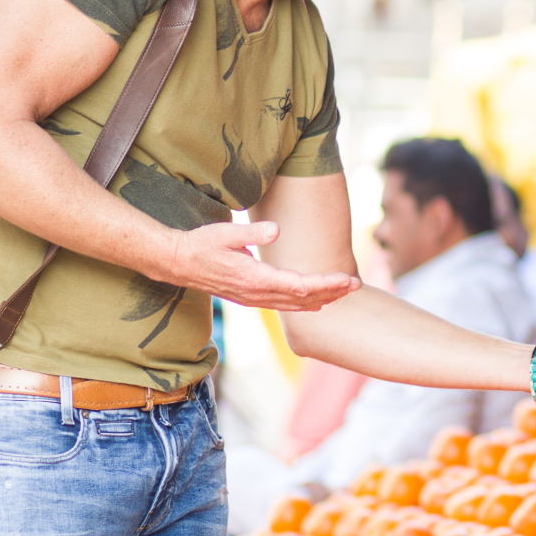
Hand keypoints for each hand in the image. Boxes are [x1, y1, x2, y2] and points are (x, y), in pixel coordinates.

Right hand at [170, 220, 359, 310]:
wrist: (177, 263)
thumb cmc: (201, 243)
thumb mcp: (225, 231)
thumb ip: (252, 231)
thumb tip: (276, 229)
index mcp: (255, 278)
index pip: (300, 284)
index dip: (326, 283)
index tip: (347, 279)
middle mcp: (257, 293)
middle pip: (303, 298)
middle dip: (332, 292)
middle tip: (357, 285)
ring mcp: (253, 299)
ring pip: (295, 305)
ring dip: (321, 299)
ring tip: (345, 292)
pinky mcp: (250, 298)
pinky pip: (283, 305)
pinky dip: (304, 304)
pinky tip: (318, 302)